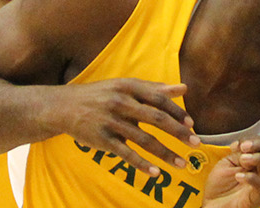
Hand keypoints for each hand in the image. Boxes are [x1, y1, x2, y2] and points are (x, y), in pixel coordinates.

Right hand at [44, 78, 197, 176]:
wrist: (63, 106)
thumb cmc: (99, 95)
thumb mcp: (124, 86)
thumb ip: (153, 88)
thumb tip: (183, 88)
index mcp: (128, 86)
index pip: (158, 98)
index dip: (177, 111)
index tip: (192, 124)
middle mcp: (120, 102)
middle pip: (156, 118)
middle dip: (178, 132)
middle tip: (196, 144)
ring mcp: (111, 121)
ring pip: (144, 140)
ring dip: (165, 153)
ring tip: (182, 164)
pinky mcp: (102, 139)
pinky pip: (126, 154)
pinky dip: (142, 164)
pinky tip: (156, 173)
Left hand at [200, 137, 259, 207]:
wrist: (213, 203)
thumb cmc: (222, 183)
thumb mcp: (230, 160)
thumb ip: (240, 151)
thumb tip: (245, 144)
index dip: (257, 139)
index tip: (240, 144)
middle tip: (245, 148)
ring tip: (242, 160)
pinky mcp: (259, 198)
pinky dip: (252, 177)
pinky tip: (238, 176)